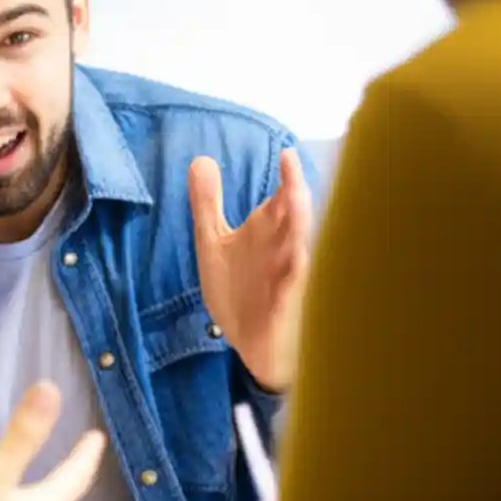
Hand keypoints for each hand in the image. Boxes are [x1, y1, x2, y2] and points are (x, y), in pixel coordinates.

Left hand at [188, 148, 312, 390]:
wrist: (249, 346)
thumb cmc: (241, 290)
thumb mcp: (214, 243)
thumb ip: (209, 204)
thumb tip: (201, 159)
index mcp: (270, 233)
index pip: (284, 200)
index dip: (288, 178)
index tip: (287, 153)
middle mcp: (284, 252)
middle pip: (296, 222)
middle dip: (297, 200)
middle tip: (295, 174)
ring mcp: (287, 282)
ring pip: (300, 254)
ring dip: (299, 234)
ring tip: (297, 205)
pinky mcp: (286, 312)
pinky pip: (293, 296)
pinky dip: (293, 283)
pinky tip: (294, 265)